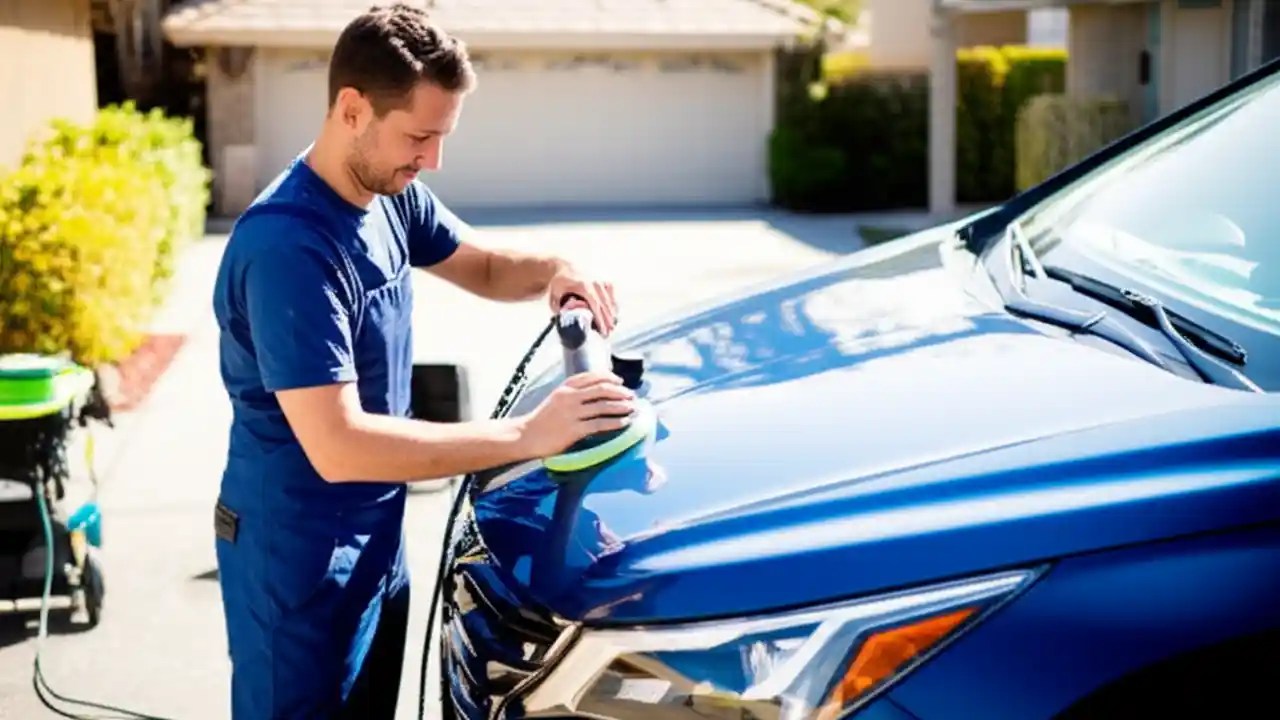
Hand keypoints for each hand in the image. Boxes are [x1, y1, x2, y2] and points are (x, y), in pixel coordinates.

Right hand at [516, 372, 634, 457]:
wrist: (525, 436)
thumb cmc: (542, 420)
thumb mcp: (556, 399)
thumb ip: (573, 395)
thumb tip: (597, 395)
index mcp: (565, 387)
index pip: (592, 376)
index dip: (609, 377)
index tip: (620, 382)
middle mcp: (569, 397)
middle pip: (602, 389)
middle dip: (620, 392)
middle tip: (631, 396)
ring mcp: (572, 413)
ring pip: (603, 406)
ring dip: (621, 406)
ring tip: (632, 408)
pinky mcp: (574, 430)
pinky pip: (600, 424)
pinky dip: (615, 423)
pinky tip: (624, 423)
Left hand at [548, 265, 618, 334]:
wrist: (564, 268)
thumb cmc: (559, 284)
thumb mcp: (555, 296)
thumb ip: (559, 310)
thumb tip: (564, 323)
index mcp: (582, 286)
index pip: (595, 305)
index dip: (600, 319)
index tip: (602, 331)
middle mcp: (594, 282)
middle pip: (604, 305)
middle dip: (607, 321)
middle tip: (608, 334)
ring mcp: (600, 280)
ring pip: (610, 300)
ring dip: (612, 315)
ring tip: (611, 328)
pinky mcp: (604, 280)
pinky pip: (612, 294)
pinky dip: (614, 304)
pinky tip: (614, 314)